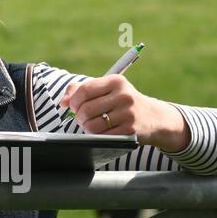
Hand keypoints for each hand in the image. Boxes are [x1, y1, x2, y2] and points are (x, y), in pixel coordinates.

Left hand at [59, 76, 190, 152]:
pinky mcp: (130, 130)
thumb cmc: (122, 103)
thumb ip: (81, 90)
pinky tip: (102, 133)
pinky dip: (98, 136)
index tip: (74, 107)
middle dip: (79, 117)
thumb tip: (63, 102)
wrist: (153, 117)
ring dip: (87, 128)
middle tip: (83, 119)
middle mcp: (123, 95)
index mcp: (116, 81)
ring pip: (92, 125)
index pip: (84, 90)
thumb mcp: (107, 90)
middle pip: (86, 109)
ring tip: (91, 126)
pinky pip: (103, 136)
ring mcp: (128, 113)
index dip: (74, 101)